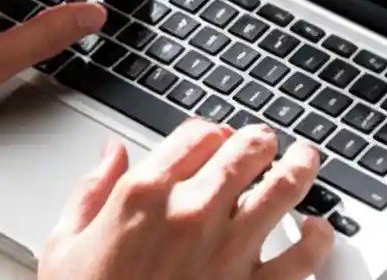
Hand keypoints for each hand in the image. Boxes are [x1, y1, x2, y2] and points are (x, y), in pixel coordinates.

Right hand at [41, 120, 334, 279]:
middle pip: (246, 150)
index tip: (218, 138)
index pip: (198, 134)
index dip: (214, 131)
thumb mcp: (66, 246)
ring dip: (300, 167)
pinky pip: (305, 254)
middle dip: (259, 142)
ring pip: (285, 187)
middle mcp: (192, 214)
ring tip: (305, 160)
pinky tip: (317, 230)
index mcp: (144, 196)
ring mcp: (229, 251)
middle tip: (266, 143)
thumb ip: (91, 191)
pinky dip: (319, 236)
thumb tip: (110, 154)